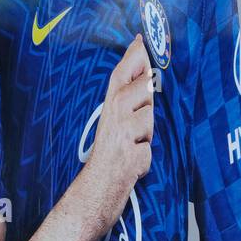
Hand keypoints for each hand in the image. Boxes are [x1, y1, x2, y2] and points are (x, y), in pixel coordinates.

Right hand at [73, 35, 153, 238]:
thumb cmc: (101, 167)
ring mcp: (121, 138)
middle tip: (135, 121)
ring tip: (130, 151)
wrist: (90, 200)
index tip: (141, 41)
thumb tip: (146, 88)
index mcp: (106, 112)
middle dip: (147, 99)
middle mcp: (112, 120)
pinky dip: (143, 162)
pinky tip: (131, 169)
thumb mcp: (110, 132)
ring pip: (150, 123)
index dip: (132, 57)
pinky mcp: (131, 158)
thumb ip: (125, 112)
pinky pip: (148, 152)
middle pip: (144, 90)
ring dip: (145, 138)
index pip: (120, 76)